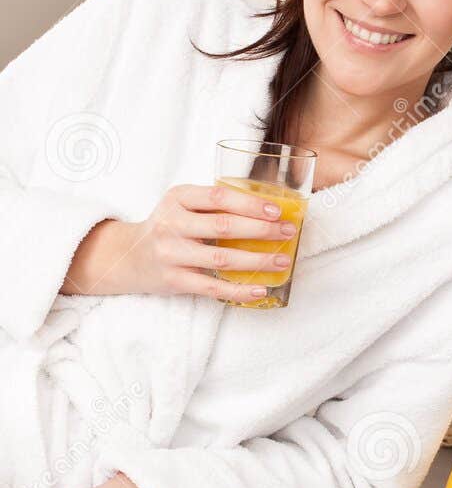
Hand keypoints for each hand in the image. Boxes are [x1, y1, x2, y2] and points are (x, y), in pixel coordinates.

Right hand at [62, 183, 298, 301]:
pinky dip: (238, 290)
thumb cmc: (168, 227)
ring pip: (221, 259)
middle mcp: (171, 224)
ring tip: (282, 260)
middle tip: (287, 232)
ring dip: (257, 261)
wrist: (128, 256)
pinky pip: (212, 288)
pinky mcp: (174, 280)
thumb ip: (213, 203)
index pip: (218, 197)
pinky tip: (259, 289)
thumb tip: (267, 209)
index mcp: (177, 198)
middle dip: (261, 230)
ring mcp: (171, 254)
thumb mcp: (182, 205)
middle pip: (223, 226)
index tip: (277, 210)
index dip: (250, 203)